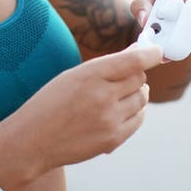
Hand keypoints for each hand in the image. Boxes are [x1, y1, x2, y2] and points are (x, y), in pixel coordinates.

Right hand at [13, 44, 163, 173]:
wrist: (33, 140)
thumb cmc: (50, 103)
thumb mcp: (73, 76)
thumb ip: (105, 66)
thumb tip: (136, 52)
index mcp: (90, 75)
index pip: (133, 61)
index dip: (150, 53)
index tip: (157, 51)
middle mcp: (103, 97)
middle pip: (139, 78)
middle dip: (137, 73)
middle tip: (126, 74)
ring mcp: (109, 120)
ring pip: (141, 98)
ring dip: (137, 92)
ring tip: (120, 93)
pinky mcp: (113, 139)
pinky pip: (139, 119)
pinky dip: (136, 111)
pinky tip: (122, 109)